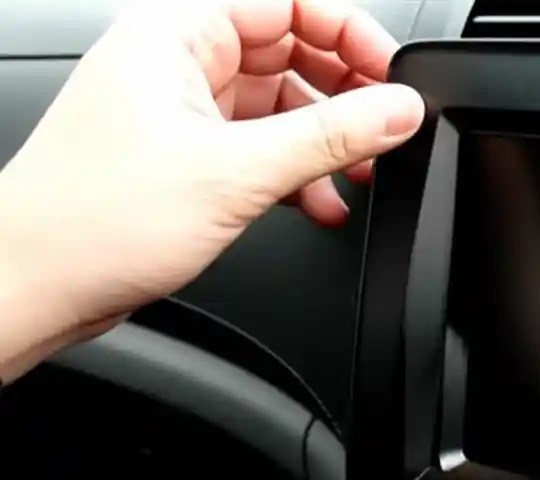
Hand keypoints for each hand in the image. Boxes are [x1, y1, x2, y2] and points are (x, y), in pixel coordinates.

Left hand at [0, 0, 424, 377]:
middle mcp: (178, 62)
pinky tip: (321, 202)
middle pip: (291, 49)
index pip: (289, 1)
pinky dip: (299, 173)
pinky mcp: (188, 157)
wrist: (33, 285)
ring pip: (281, 104)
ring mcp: (183, 110)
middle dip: (346, 91)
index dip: (349, 32)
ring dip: (327, 141)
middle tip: (389, 127)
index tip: (391, 76)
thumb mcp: (235, 173)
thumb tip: (397, 109)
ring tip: (362, 172)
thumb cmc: (91, 220)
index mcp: (176, 33)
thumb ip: (329, 137)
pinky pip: (262, 147)